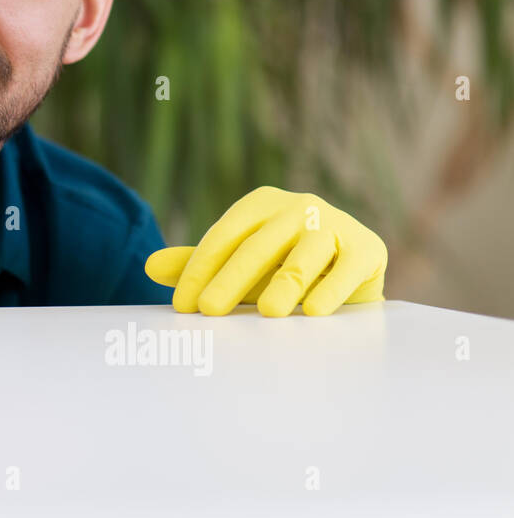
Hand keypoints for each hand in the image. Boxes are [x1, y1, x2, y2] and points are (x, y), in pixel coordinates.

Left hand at [144, 186, 386, 316]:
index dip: (199, 271)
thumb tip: (149, 266)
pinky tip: (314, 312)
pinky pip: (346, 270)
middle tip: (209, 311)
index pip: (223, 237)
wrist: (350, 271)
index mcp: (261, 204)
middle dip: (230, 280)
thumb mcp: (242, 263)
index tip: (183, 307)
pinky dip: (330, 291)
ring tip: (266, 313)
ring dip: (284, 285)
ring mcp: (334, 224)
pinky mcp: (367, 248)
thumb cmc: (284, 266)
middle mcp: (297, 207)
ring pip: (303, 257)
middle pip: (256, 246)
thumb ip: (201, 263)